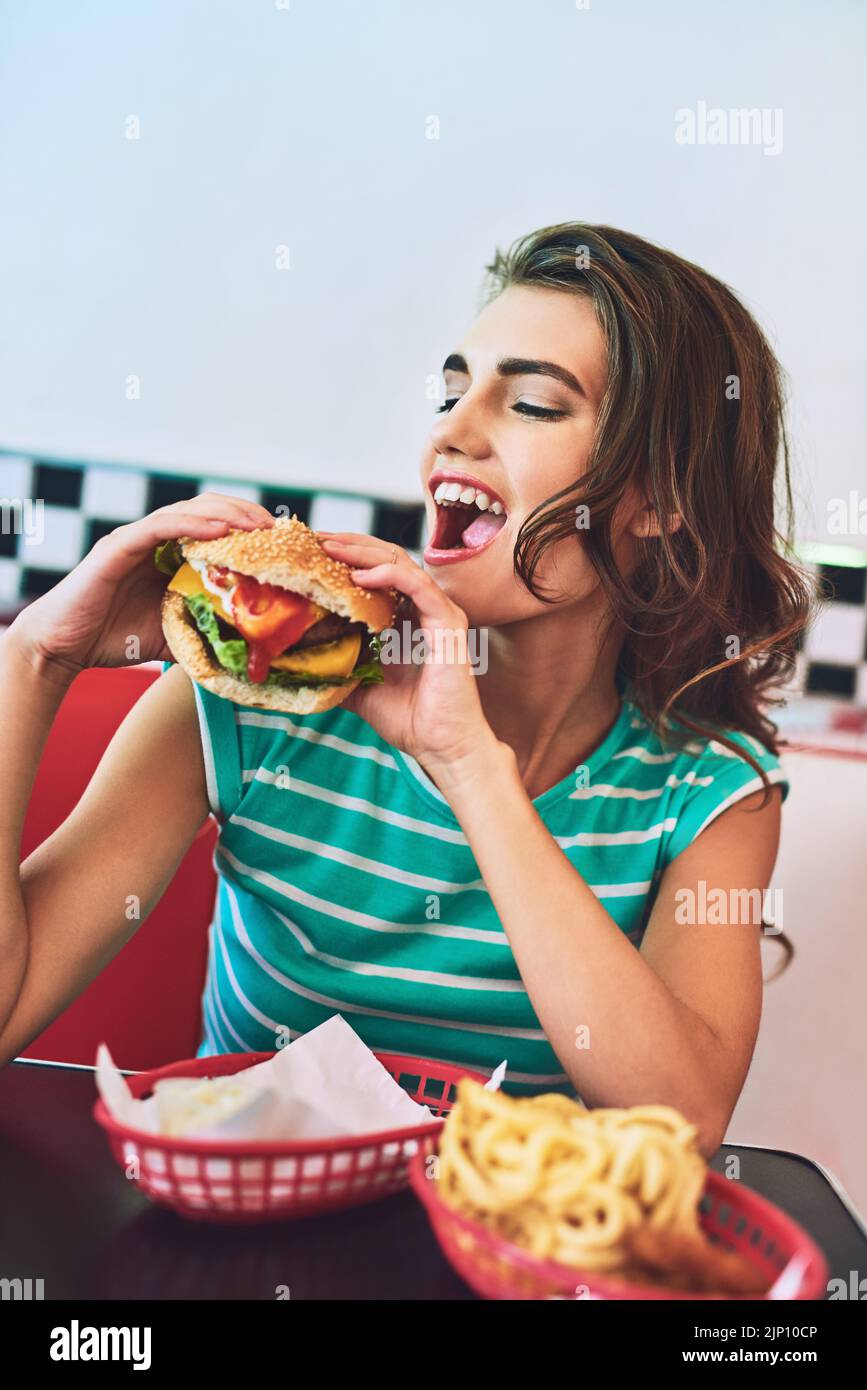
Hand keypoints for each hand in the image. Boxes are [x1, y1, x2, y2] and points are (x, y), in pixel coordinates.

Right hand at [9, 493, 275, 678]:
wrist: (67, 646)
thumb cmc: (118, 639)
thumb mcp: (176, 633)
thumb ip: (207, 630)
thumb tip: (252, 648)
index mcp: (172, 554)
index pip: (218, 528)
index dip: (250, 529)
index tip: (281, 543)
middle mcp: (157, 538)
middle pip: (210, 510)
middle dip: (247, 514)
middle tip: (278, 530)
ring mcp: (139, 537)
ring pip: (190, 511)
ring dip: (228, 515)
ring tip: (258, 526)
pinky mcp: (121, 544)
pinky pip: (161, 525)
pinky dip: (192, 525)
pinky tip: (219, 531)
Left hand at [320, 533, 500, 770]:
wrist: (442, 746)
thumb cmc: (411, 721)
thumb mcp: (361, 689)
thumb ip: (339, 669)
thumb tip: (299, 664)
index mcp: (406, 617)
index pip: (374, 572)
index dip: (343, 558)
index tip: (309, 553)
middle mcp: (423, 608)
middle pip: (385, 557)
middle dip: (347, 545)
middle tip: (312, 539)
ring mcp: (438, 612)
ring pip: (400, 562)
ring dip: (362, 551)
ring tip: (328, 547)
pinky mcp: (448, 622)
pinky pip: (418, 584)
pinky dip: (389, 573)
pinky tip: (360, 574)